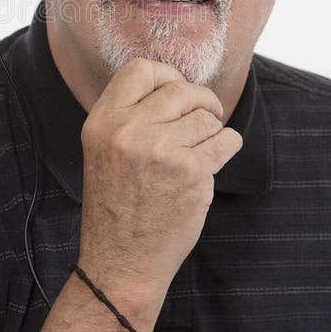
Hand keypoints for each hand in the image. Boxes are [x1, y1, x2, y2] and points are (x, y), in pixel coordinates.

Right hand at [78, 58, 241, 306]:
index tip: (178, 92)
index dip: (167, 75)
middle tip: (207, 115)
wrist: (121, 262)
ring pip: (207, 116)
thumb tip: (172, 84)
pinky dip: (228, 146)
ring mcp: (161, 151)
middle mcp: (128, 131)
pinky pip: (226, 141)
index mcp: (102, 122)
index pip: (141, 69)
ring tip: (201, 150)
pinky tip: (214, 159)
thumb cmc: (116, 206)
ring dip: (213, 130)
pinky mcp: (191, 173)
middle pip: (181, 88)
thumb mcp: (102, 151)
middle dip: (202, 100)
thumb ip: (129, 116)